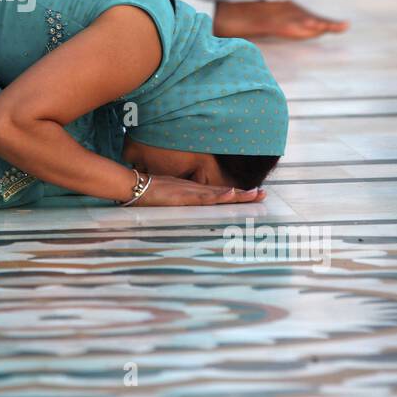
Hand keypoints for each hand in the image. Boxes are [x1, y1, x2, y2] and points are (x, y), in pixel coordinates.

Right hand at [132, 175, 266, 206]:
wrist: (133, 185)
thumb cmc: (147, 194)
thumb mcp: (167, 201)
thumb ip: (178, 204)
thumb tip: (184, 210)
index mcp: (193, 192)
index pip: (219, 195)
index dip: (236, 195)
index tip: (253, 195)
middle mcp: (195, 191)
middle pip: (224, 194)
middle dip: (245, 195)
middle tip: (264, 194)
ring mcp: (190, 192)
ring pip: (219, 195)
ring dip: (238, 195)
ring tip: (256, 194)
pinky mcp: (183, 196)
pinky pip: (204, 197)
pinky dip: (218, 196)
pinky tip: (230, 193)